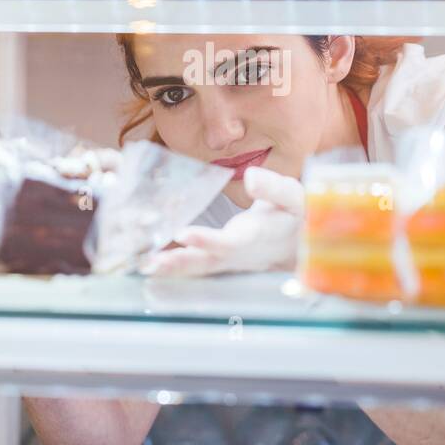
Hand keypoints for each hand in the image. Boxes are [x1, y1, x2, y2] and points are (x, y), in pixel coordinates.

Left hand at [142, 166, 304, 276]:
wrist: (300, 242)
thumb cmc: (295, 214)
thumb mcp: (292, 196)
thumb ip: (273, 187)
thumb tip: (250, 176)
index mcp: (256, 236)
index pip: (229, 242)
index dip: (207, 240)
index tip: (183, 236)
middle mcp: (239, 254)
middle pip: (207, 261)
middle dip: (179, 262)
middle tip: (152, 263)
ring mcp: (228, 261)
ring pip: (198, 268)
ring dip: (172, 268)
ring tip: (144, 266)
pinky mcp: (220, 260)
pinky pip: (196, 266)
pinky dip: (174, 267)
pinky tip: (150, 263)